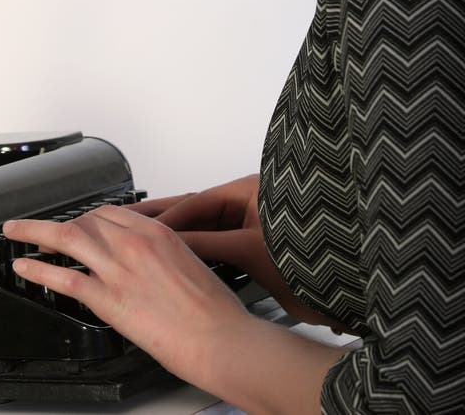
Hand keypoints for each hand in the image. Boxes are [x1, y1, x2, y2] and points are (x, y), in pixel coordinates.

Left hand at [2, 207, 250, 385]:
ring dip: (35, 232)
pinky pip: (64, 278)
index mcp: (158, 232)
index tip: (78, 221)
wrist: (221, 338)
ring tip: (16, 232)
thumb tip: (151, 263)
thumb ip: (165, 255)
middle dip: (60, 223)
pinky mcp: (108, 299)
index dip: (87, 217)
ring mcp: (119, 269)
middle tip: (40, 227)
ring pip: (68, 239)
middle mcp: (135, 243)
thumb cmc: (214, 309)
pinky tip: (24, 267)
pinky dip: (39, 269)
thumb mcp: (192, 264)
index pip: (111, 213)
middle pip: (86, 221)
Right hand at [126, 175, 350, 333]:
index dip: (167, 217)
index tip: (138, 227)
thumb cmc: (313, 258)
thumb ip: (206, 246)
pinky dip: (199, 252)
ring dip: (180, 238)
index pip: (197, 201)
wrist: (348, 287)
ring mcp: (253, 225)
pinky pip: (220, 244)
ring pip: (208, 229)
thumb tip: (170, 243)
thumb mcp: (250, 251)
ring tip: (147, 242)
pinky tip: (178, 259)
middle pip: (199, 210)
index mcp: (250, 192)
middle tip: (131, 223)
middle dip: (166, 220)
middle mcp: (251, 203)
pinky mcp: (257, 247)